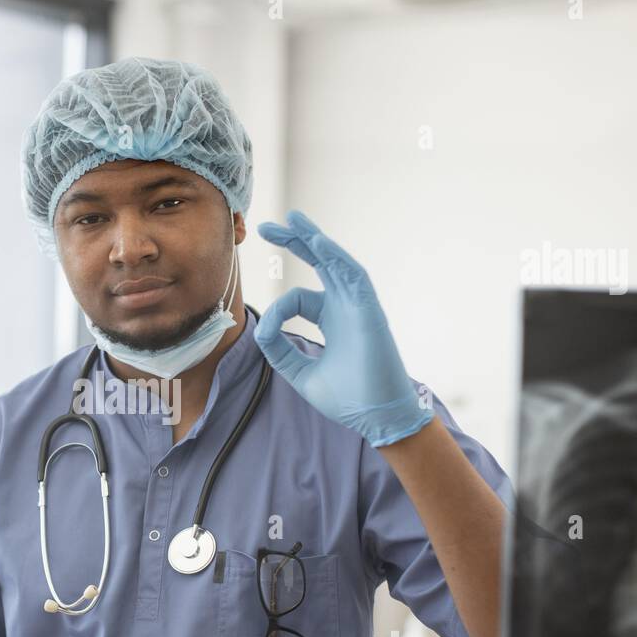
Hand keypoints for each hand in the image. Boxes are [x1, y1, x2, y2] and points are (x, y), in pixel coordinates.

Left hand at [254, 210, 432, 447]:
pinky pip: (353, 275)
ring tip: (293, 219)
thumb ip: (279, 351)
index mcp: (330, 319)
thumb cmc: (347, 399)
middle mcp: (345, 307)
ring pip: (335, 262)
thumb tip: (260, 329)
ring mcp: (358, 306)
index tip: (266, 334)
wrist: (376, 418)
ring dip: (314, 239)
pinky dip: (335, 257)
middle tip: (267, 227)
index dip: (276, 311)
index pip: (296, 299)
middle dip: (294, 242)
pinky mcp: (370, 310)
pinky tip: (317, 241)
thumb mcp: (300, 373)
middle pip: (319, 264)